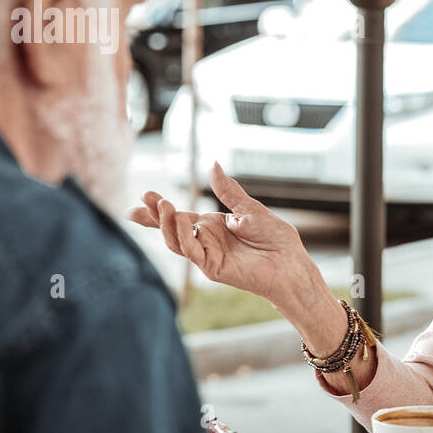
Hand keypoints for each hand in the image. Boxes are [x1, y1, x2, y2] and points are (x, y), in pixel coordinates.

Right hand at [126, 162, 328, 316]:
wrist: (290, 263)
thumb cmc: (275, 238)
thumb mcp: (249, 208)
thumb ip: (228, 190)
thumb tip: (213, 164)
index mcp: (212, 226)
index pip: (179, 216)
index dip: (158, 209)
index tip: (143, 196)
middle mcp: (206, 240)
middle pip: (171, 229)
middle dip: (154, 216)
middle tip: (142, 199)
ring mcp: (208, 255)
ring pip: (176, 241)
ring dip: (167, 224)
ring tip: (163, 205)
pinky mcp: (213, 267)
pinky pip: (192, 252)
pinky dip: (184, 236)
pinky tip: (181, 220)